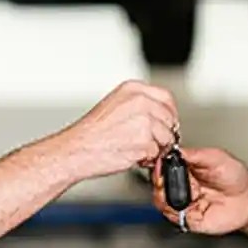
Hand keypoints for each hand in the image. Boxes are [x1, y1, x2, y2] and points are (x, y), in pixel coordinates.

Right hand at [58, 80, 177, 179]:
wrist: (77, 149)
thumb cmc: (92, 132)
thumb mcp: (116, 105)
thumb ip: (140, 105)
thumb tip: (160, 116)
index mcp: (133, 89)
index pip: (166, 98)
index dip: (169, 114)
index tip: (166, 124)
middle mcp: (140, 102)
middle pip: (169, 119)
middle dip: (163, 134)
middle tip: (148, 141)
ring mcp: (143, 121)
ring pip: (167, 137)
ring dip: (156, 147)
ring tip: (136, 148)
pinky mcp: (144, 141)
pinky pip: (157, 153)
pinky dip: (147, 158)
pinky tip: (132, 154)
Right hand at [150, 146, 247, 234]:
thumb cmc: (236, 177)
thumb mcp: (215, 157)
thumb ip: (194, 154)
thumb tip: (174, 151)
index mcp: (186, 169)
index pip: (164, 167)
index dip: (158, 165)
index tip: (158, 163)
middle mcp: (183, 186)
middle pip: (159, 185)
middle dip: (158, 181)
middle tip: (161, 178)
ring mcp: (185, 203)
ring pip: (162, 202)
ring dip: (162, 196)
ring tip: (168, 191)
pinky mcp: (190, 218)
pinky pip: (174, 217)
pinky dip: (172, 211)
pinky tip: (177, 204)